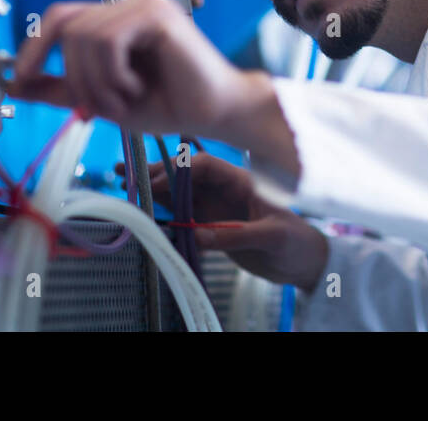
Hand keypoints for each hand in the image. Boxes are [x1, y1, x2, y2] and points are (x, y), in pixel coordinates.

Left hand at [1, 0, 299, 184]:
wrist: (214, 114)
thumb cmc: (169, 105)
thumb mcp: (102, 99)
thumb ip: (61, 90)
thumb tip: (14, 85)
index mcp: (118, 19)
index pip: (60, 18)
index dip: (33, 48)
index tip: (19, 81)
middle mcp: (130, 4)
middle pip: (67, 27)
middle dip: (70, 75)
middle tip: (93, 108)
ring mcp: (145, 5)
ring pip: (85, 37)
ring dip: (95, 82)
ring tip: (122, 101)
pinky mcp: (157, 17)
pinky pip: (109, 41)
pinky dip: (113, 75)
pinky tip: (136, 88)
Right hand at [138, 153, 327, 289]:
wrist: (303, 262)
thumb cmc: (296, 242)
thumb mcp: (272, 237)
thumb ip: (237, 235)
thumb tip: (196, 235)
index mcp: (243, 182)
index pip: (207, 165)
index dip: (180, 170)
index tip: (156, 181)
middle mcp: (226, 190)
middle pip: (187, 176)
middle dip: (157, 174)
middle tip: (125, 176)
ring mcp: (217, 208)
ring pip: (180, 194)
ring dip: (154, 190)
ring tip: (124, 186)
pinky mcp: (212, 226)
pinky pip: (182, 215)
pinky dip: (162, 212)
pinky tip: (142, 209)